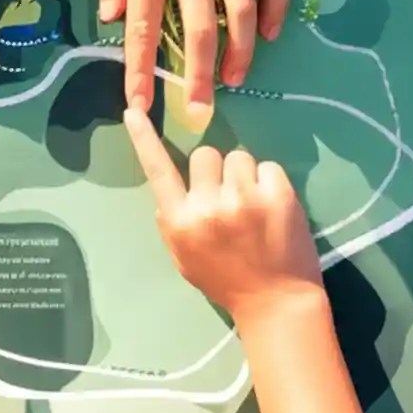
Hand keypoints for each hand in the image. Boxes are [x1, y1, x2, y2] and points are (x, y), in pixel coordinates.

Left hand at [85, 0, 289, 124]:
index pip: (145, 32)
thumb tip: (111, 16)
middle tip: (200, 113)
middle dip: (199, 80)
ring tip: (236, 79)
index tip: (141, 106)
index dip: (141, 74)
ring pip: (242, 15)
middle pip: (201, 35)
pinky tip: (270, 33)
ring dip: (241, 54)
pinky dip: (277, 10)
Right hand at [122, 108, 318, 319]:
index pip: (158, 170)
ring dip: (243, 176)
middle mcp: (208, 206)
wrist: (276, 303)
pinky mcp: (278, 194)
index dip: (144, 139)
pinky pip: (267, 166)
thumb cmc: (224, 281)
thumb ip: (174, 220)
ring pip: (238, 157)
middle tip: (227, 199)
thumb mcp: (184, 257)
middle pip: (205, 155)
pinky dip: (269, 183)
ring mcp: (244, 198)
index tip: (133, 110)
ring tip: (252, 206)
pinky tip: (272, 208)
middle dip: (214, 171)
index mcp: (181, 222)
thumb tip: (173, 188)